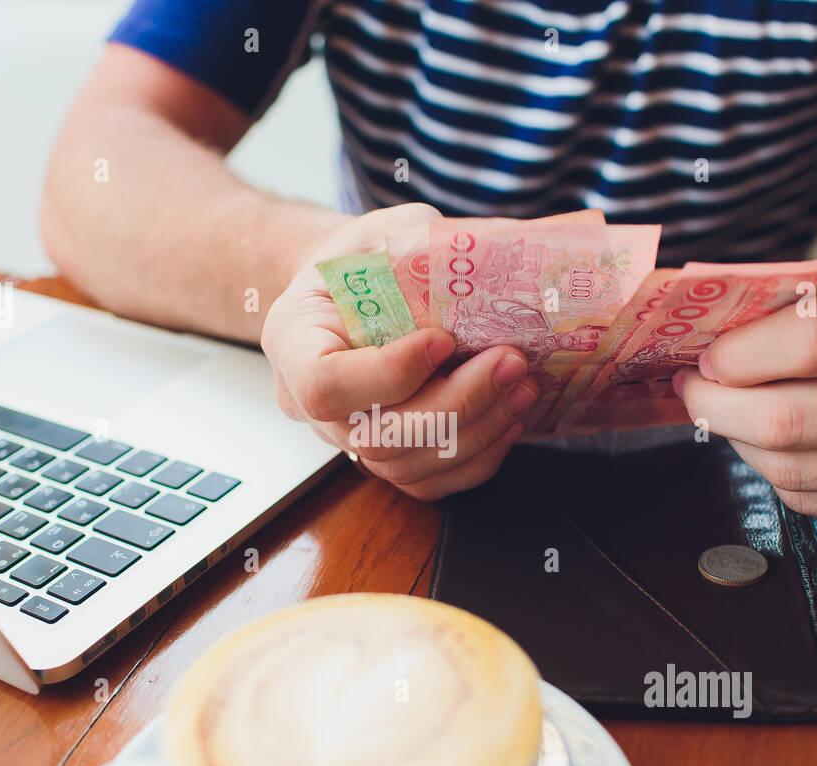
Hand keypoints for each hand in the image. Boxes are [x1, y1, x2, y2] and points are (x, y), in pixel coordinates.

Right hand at [261, 203, 538, 500]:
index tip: (444, 339)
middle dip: (456, 404)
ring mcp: (347, 440)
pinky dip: (477, 460)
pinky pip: (428, 482)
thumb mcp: (381, 232)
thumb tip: (492, 257)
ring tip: (522, 387)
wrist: (350, 291)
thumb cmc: (361, 260)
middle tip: (510, 363)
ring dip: (477, 431)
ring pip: (407, 467)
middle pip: (376, 437)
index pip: (326, 384)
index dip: (389, 373)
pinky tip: (509, 419)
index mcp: (294, 344)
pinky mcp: (386, 458)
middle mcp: (312, 407)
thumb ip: (419, 243)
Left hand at [673, 269, 816, 526]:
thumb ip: (798, 312)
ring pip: (789, 468)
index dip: (738, 356)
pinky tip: (769, 444)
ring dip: (738, 441)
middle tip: (695, 391)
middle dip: (718, 407)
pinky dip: (772, 471)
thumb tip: (706, 344)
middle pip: (788, 420)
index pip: (810, 344)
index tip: (707, 357)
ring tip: (728, 414)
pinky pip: (807, 500)